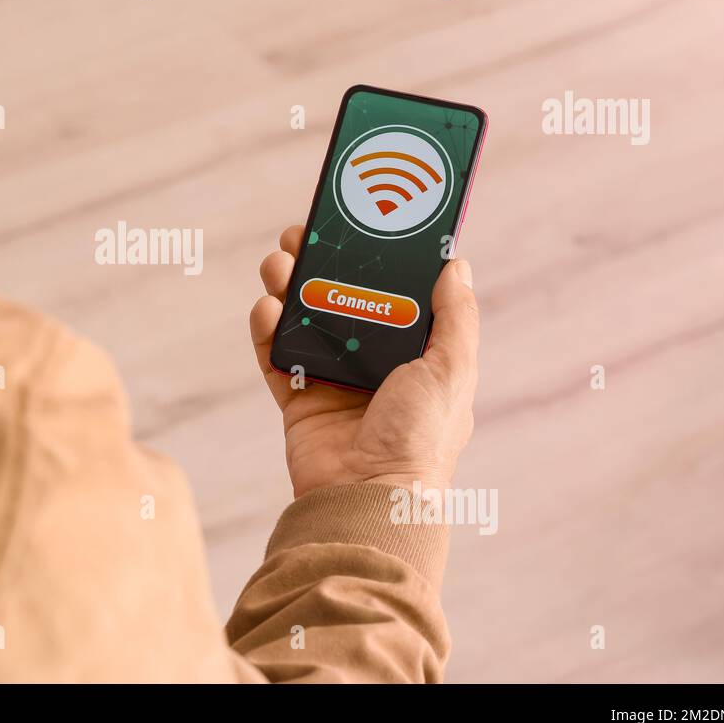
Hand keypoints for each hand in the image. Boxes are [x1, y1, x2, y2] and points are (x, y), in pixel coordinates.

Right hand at [250, 225, 479, 497]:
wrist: (369, 499)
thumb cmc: (420, 439)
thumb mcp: (452, 369)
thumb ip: (456, 315)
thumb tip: (457, 263)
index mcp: (415, 356)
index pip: (392, 293)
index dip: (374, 258)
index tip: (356, 223)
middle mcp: (373, 364)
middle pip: (339, 297)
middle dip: (319, 262)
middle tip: (302, 234)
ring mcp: (332, 381)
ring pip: (303, 318)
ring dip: (287, 286)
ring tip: (278, 263)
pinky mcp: (297, 400)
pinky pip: (274, 356)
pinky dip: (266, 328)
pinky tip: (266, 307)